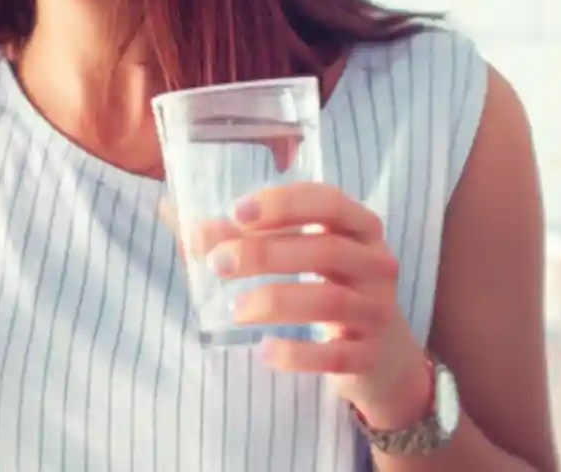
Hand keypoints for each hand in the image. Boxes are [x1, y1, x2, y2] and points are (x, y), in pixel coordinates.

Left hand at [194, 183, 432, 427]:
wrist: (382, 357)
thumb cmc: (327, 288)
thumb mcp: (296, 256)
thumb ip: (241, 236)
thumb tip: (178, 217)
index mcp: (359, 227)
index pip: (328, 203)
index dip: (284, 204)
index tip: (238, 212)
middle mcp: (376, 264)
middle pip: (325, 250)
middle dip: (266, 254)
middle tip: (218, 264)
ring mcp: (377, 311)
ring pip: (330, 301)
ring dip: (275, 301)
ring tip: (235, 310)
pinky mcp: (369, 356)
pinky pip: (334, 355)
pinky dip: (297, 354)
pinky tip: (264, 351)